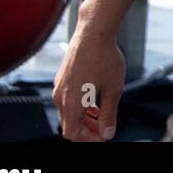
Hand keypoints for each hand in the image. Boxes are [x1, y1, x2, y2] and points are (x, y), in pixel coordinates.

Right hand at [52, 23, 125, 141]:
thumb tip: (107, 134)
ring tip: (101, 116)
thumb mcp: (113, 90)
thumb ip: (109, 115)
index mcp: (70, 103)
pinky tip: (94, 100)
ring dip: (83, 118)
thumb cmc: (105, 58)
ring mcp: (59, 86)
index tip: (102, 137)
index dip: (87, 140)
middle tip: (104, 129)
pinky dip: (79, 105)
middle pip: (69, 124)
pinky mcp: (62, 77)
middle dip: (86, 130)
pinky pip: (67, 99)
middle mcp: (60, 96)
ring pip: (68, 112)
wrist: (94, 32)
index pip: (72, 134)